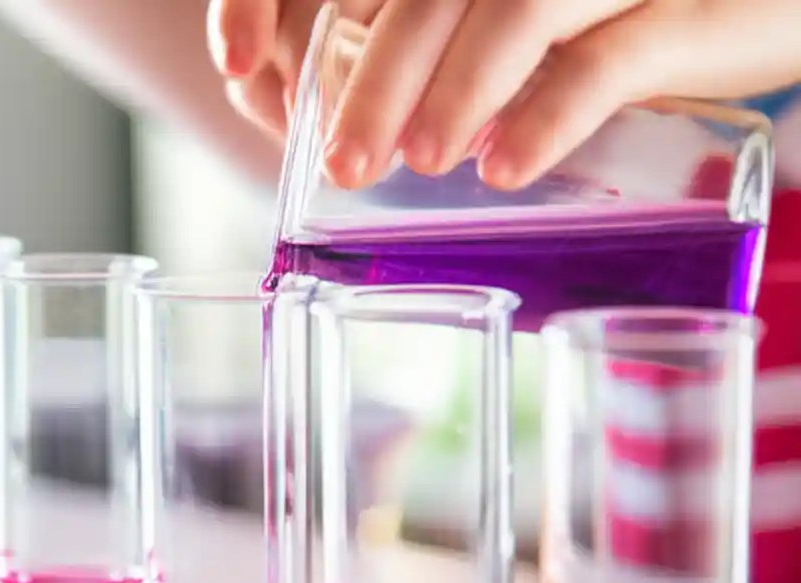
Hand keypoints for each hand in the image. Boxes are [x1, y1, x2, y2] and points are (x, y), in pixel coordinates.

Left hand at [209, 0, 800, 189]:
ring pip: (511, 7)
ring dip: (451, 90)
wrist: (760, 1)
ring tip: (415, 162)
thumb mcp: (508, 28)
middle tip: (340, 161)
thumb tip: (303, 121)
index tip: (233, 65)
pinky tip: (502, 167)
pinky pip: (608, 60)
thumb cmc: (614, 23)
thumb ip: (420, 54)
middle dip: (369, 75)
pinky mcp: (686, 9)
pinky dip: (547, 114)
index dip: (270, 0)